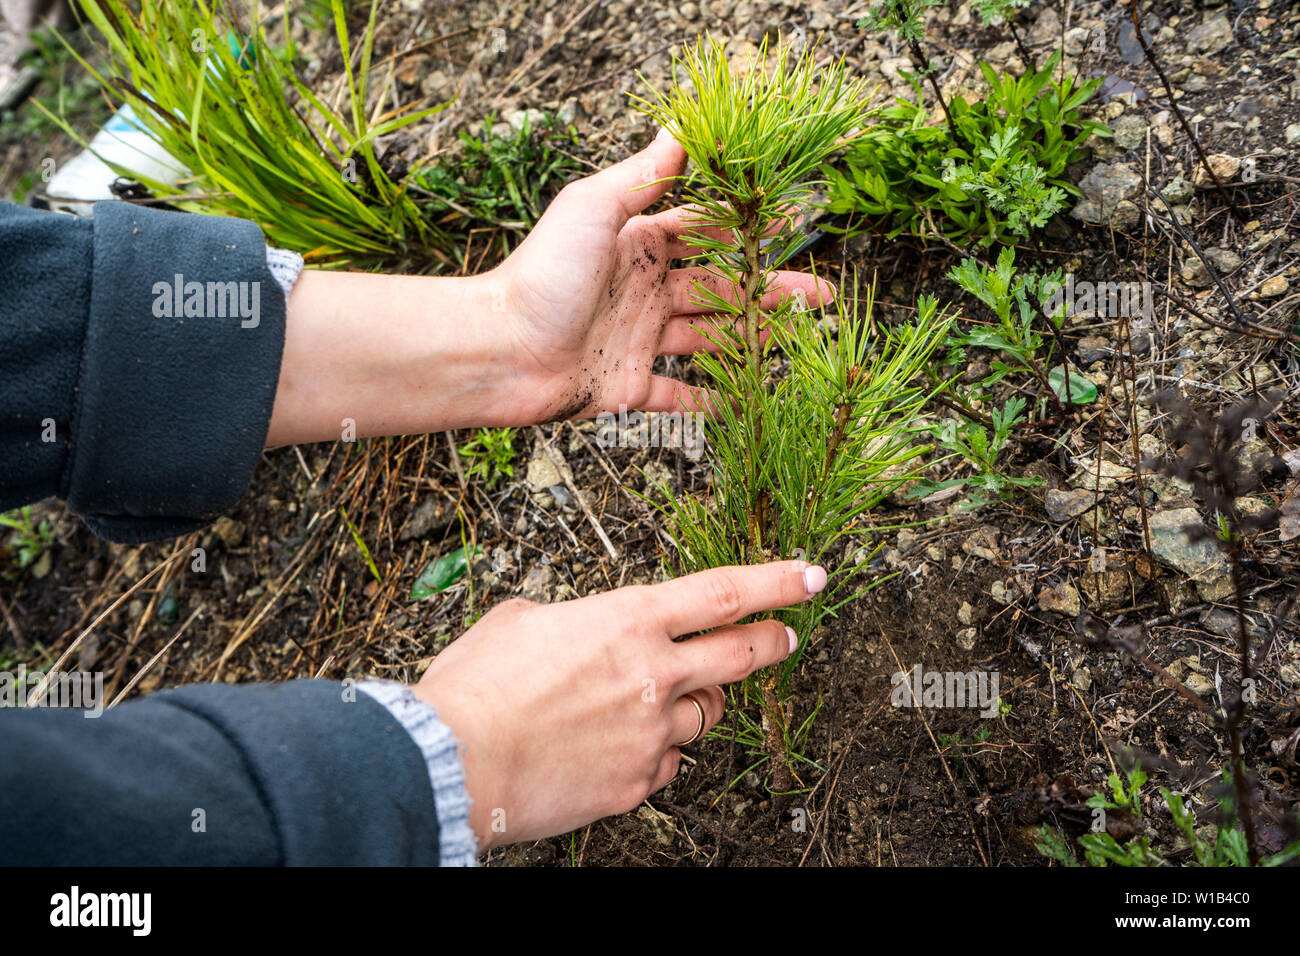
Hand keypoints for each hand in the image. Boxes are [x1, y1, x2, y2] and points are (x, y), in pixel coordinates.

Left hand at [265, 132, 832, 445]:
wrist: (499, 351)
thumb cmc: (542, 276)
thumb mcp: (592, 209)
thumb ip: (640, 174)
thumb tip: (678, 125)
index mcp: (637, 247)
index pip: (705, 234)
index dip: (748, 230)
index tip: (793, 227)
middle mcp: (642, 292)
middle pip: (720, 289)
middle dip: (769, 291)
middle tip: (820, 295)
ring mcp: (636, 341)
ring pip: (708, 339)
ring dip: (751, 339)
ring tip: (795, 341)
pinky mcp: (626, 387)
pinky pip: (675, 395)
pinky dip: (706, 401)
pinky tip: (741, 402)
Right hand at [412, 559, 827, 850]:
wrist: (451, 760)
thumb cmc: (477, 687)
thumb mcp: (519, 621)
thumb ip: (568, 619)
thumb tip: (571, 629)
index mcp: (628, 621)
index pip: (724, 593)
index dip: (777, 583)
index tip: (810, 577)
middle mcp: (652, 674)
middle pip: (742, 655)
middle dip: (773, 641)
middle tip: (787, 635)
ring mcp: (650, 733)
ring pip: (706, 715)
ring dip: (697, 702)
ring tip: (667, 699)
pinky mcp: (635, 781)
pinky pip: (668, 763)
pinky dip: (657, 752)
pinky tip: (626, 746)